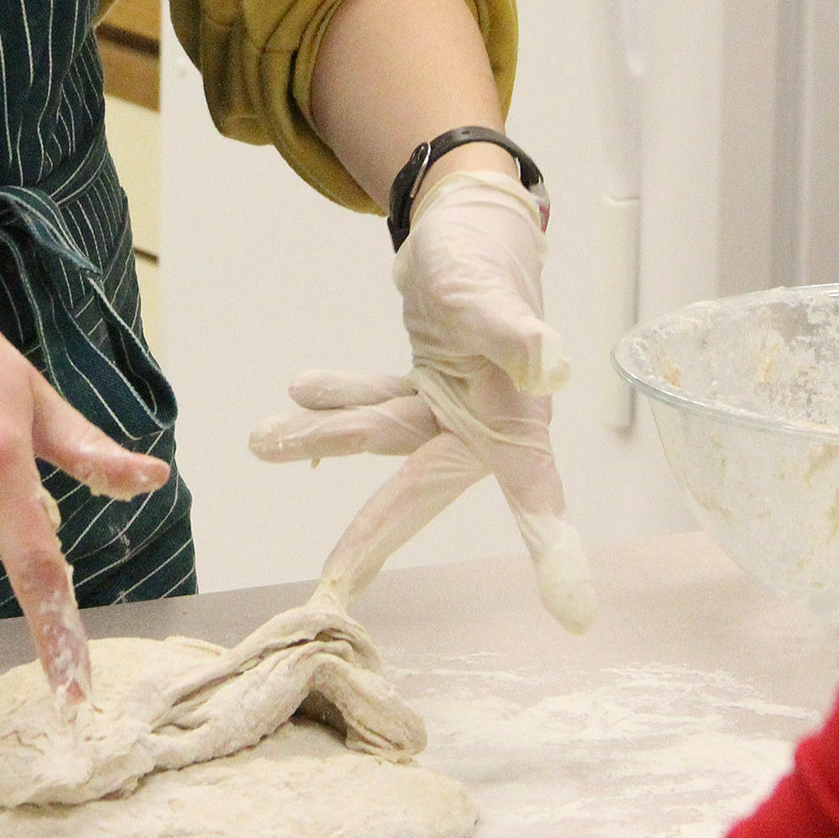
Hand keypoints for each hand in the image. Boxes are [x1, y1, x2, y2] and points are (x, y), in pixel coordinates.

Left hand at [250, 171, 595, 632]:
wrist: (467, 222)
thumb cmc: (487, 257)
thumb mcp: (492, 295)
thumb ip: (516, 334)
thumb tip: (553, 361)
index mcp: (516, 418)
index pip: (537, 492)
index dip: (555, 549)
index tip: (575, 614)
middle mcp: (485, 426)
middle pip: (424, 487)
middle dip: (376, 534)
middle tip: (334, 585)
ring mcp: (450, 407)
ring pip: (381, 437)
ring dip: (322, 439)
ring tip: (262, 440)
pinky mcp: (424, 385)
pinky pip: (376, 402)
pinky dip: (337, 400)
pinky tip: (298, 394)